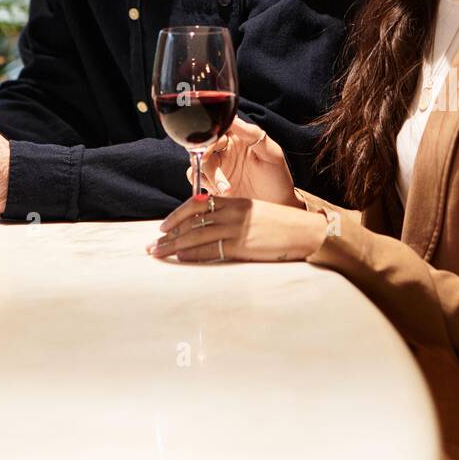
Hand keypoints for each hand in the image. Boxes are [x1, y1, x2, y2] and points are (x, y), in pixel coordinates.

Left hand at [148, 194, 327, 262]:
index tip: (163, 227)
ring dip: (173, 246)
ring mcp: (236, 229)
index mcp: (235, 202)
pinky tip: (181, 258)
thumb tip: (210, 226)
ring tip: (159, 254)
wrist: (306, 233)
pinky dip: (193, 254)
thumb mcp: (254, 212)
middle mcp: (232, 213)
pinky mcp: (241, 245)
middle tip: (152, 245)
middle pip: (191, 222)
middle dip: (169, 234)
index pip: (196, 205)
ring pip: (195, 236)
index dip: (176, 216)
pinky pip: (210, 250)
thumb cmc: (281, 226)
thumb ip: (232, 215)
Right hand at [187, 116, 299, 205]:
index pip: (217, 129)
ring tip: (226, 189)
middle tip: (212, 167)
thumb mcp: (271, 154)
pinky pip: (197, 179)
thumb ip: (253, 135)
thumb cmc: (277, 178)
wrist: (277, 206)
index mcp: (237, 137)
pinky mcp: (212, 184)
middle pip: (202, 145)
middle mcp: (224, 150)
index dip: (211, 135)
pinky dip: (203, 184)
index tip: (213, 143)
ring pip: (198, 162)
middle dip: (205, 156)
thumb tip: (233, 118)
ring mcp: (217, 167)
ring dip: (208, 175)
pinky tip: (221, 193)